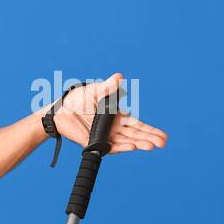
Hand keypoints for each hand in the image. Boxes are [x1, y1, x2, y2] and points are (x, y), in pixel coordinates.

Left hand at [52, 73, 166, 153]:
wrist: (59, 110)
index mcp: (116, 117)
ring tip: (151, 145)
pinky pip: (109, 147)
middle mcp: (113, 128)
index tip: (163, 135)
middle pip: (135, 135)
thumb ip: (108, 87)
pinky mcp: (93, 142)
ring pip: (125, 142)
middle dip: (149, 138)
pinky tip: (132, 147)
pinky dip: (121, 147)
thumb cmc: (77, 99)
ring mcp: (104, 136)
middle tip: (162, 143)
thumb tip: (119, 77)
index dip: (150, 130)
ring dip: (138, 144)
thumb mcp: (95, 91)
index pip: (137, 125)